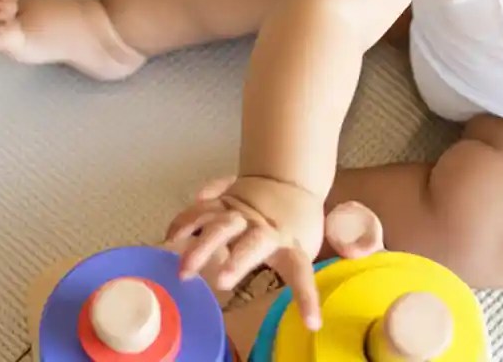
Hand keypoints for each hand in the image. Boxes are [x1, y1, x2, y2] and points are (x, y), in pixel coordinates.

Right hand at [165, 175, 325, 328]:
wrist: (291, 180)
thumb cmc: (297, 223)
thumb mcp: (309, 243)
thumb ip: (306, 259)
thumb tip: (330, 273)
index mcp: (291, 243)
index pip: (300, 271)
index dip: (305, 297)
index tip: (311, 323)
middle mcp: (264, 228)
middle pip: (252, 244)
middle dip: (237, 262)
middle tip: (222, 282)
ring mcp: (241, 213)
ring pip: (219, 225)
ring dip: (201, 244)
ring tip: (181, 265)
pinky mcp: (222, 201)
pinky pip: (203, 208)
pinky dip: (187, 219)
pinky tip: (173, 235)